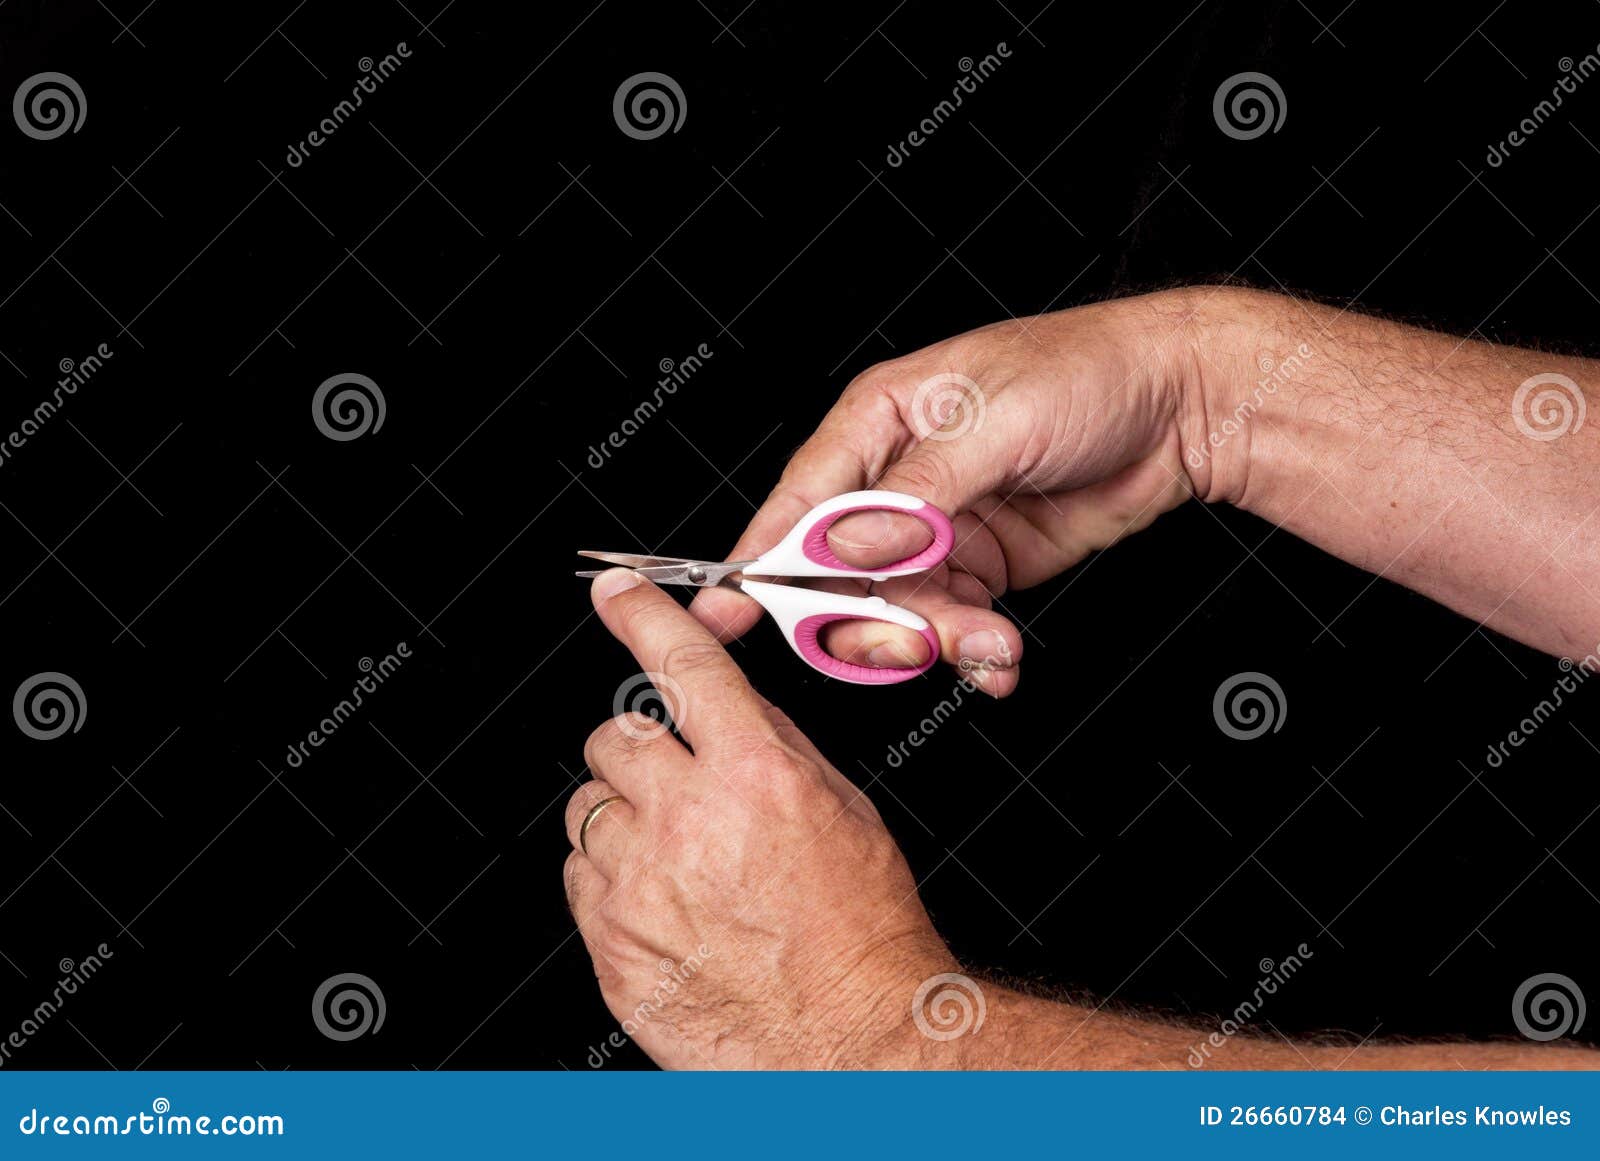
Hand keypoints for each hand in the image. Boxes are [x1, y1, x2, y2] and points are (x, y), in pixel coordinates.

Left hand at [565, 567, 957, 1068]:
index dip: (643, 616)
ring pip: (589, 810)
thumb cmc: (861, 931)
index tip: (615, 591)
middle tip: (676, 788)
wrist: (851, 1038)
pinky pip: (579, 879)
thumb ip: (775, 748)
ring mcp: (641, 886)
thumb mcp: (842, 811)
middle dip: (641, 754)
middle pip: (615, 739)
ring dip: (623, 821)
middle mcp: (689, 822)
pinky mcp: (611, 943)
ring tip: (677, 861)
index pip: (685, 668)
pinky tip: (661, 904)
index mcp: (755, 777)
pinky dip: (609, 881)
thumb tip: (729, 707)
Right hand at [690, 289, 1208, 694]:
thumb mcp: (994, 422)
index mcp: (878, 420)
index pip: (801, 500)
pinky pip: (950, 623)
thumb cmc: (1087, 374)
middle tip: (914, 642)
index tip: (727, 612)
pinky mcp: (981, 566)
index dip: (761, 560)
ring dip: (938, 639)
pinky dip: (972, 651)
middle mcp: (897, 477)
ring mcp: (937, 527)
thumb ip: (916, 493)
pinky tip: (1001, 660)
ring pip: (898, 609)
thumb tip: (843, 546)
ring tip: (991, 643)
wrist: (1182, 406)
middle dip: (873, 618)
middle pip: (839, 572)